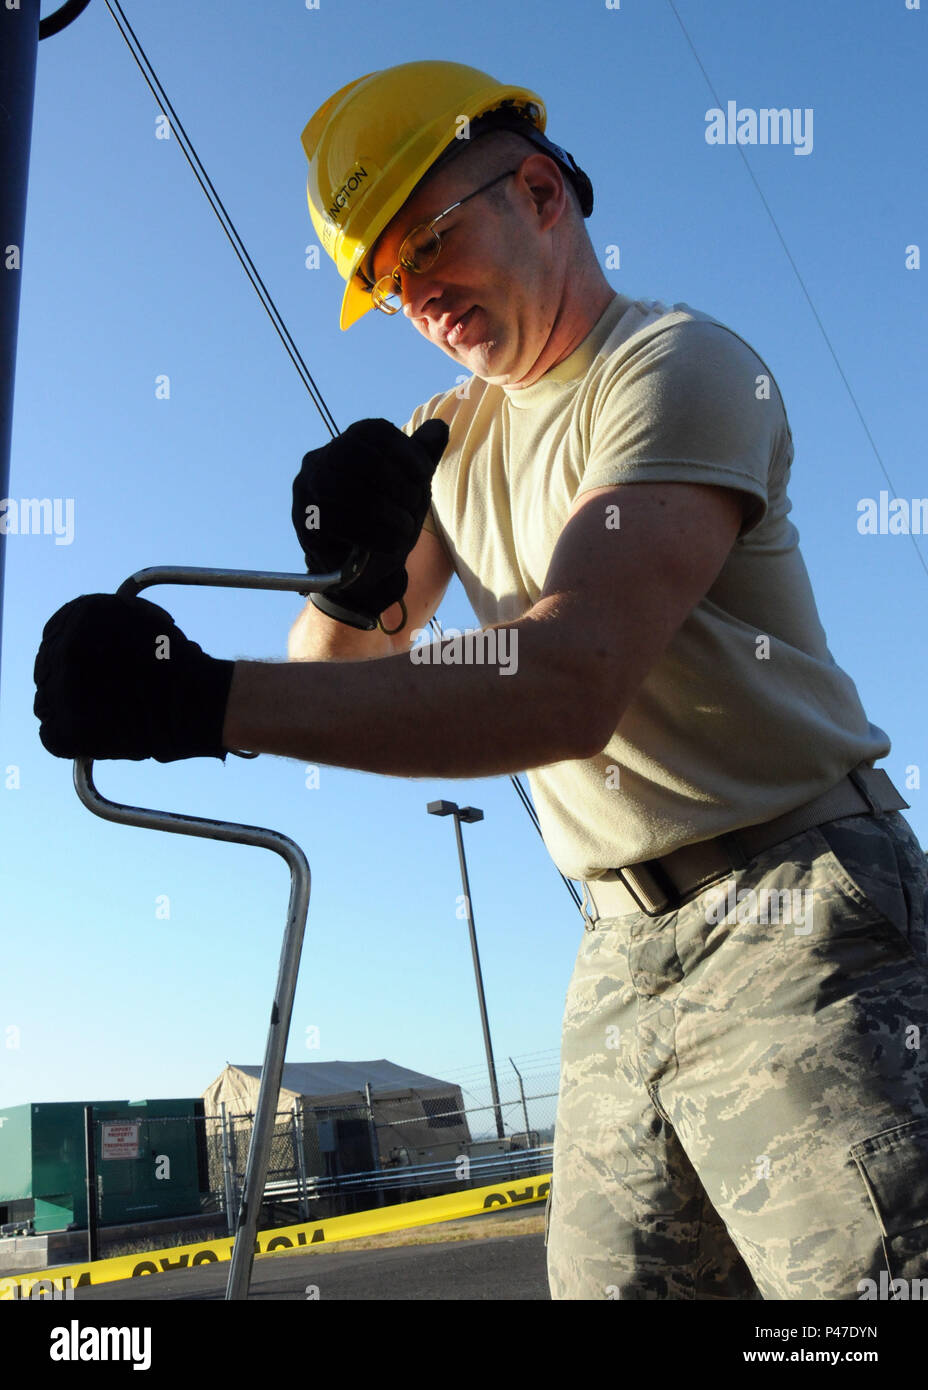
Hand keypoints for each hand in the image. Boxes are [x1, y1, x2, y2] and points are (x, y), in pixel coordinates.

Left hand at [34, 593, 235, 761]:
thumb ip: (103, 625)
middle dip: (69, 682)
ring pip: (46, 703)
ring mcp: (58, 690)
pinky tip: (98, 734)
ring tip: (105, 715)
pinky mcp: (64, 730)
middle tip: (100, 695)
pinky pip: (52, 736)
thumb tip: (81, 641)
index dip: (70, 652)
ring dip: (68, 710)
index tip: (86, 667)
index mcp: (80, 615)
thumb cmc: (178, 662)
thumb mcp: (139, 619)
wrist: (197, 702)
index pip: (55, 634)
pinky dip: (71, 739)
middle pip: (47, 668)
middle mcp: (62, 648)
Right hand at [291, 417, 448, 629]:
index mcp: (345, 446)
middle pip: (355, 455)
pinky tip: (392, 545)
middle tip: (414, 505)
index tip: (425, 473)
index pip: (371, 431)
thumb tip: (440, 428)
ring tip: (406, 529)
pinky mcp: (306, 526)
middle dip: (394, 480)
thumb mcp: (410, 489)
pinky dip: (373, 534)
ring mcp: (307, 494)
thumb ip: (421, 458)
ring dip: (386, 511)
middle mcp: (318, 463)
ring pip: (344, 489)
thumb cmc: (387, 524)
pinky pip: (337, 523)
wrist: (364, 575)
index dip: (403, 449)